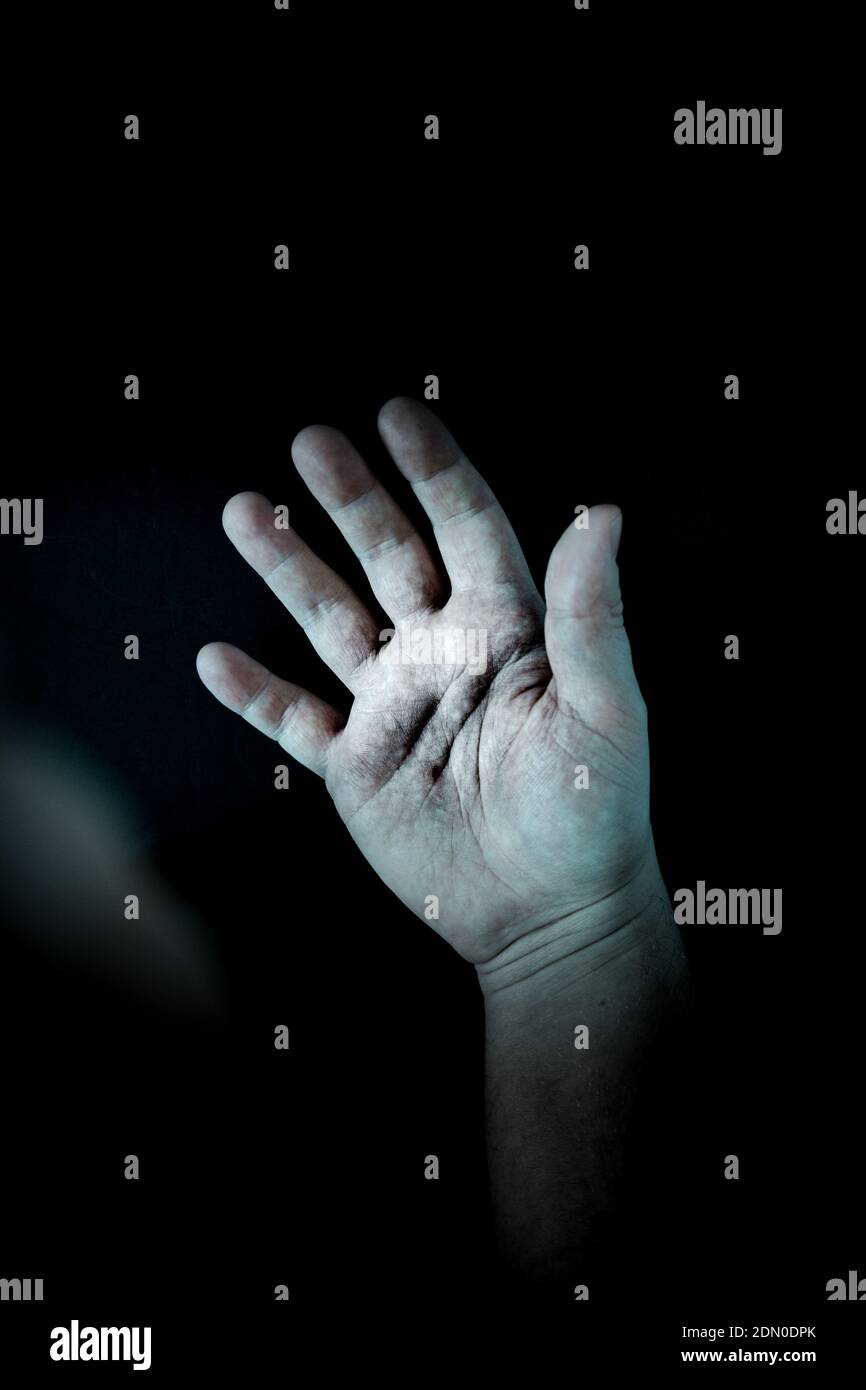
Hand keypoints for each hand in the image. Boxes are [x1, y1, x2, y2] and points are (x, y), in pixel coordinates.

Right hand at [197, 398, 664, 978]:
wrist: (550, 916)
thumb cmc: (593, 813)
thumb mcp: (604, 710)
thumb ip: (592, 615)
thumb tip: (602, 510)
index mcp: (506, 628)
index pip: (467, 526)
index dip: (433, 470)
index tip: (396, 414)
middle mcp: (443, 653)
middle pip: (388, 557)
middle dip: (350, 499)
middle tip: (310, 440)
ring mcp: (393, 706)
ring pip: (330, 621)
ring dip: (288, 570)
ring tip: (245, 511)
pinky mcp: (356, 764)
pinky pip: (294, 721)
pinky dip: (254, 696)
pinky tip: (214, 661)